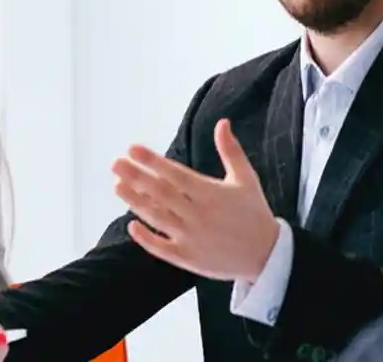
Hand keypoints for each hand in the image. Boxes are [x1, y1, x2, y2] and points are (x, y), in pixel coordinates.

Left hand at [113, 118, 278, 281]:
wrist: (266, 255)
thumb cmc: (254, 212)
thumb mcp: (246, 178)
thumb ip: (231, 151)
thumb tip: (222, 122)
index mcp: (211, 194)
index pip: (175, 174)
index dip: (152, 161)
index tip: (132, 148)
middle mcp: (198, 215)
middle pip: (160, 194)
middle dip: (136, 177)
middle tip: (115, 163)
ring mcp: (191, 238)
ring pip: (157, 218)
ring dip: (135, 202)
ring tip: (117, 186)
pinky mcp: (188, 259)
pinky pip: (161, 248)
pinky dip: (145, 238)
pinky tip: (131, 224)